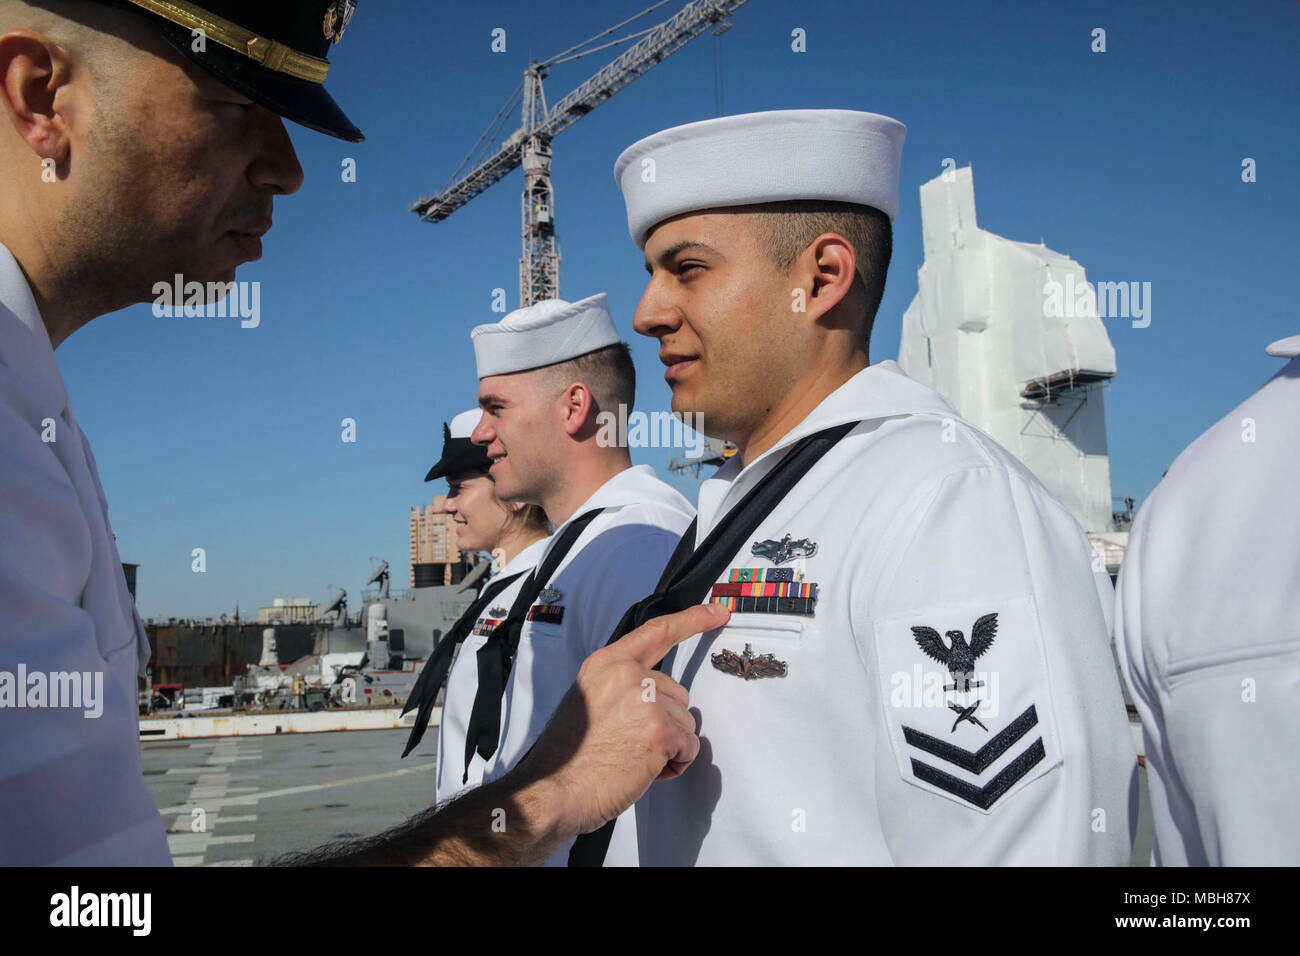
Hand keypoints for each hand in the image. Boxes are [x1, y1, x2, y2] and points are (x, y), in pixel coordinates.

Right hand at [515, 602, 728, 836]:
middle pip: (678, 693)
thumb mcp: (588, 701)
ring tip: (631, 757)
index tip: (716, 613)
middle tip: (629, 744)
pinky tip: (643, 769)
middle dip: (665, 722)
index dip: (692, 620)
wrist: (554, 790)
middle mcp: (627, 674)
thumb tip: (653, 699)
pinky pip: (689, 748)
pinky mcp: (660, 730)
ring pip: (686, 722)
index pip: (657, 632)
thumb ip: (620, 688)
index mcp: (607, 663)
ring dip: (668, 746)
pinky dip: (674, 765)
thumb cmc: (569, 758)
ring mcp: (645, 699)